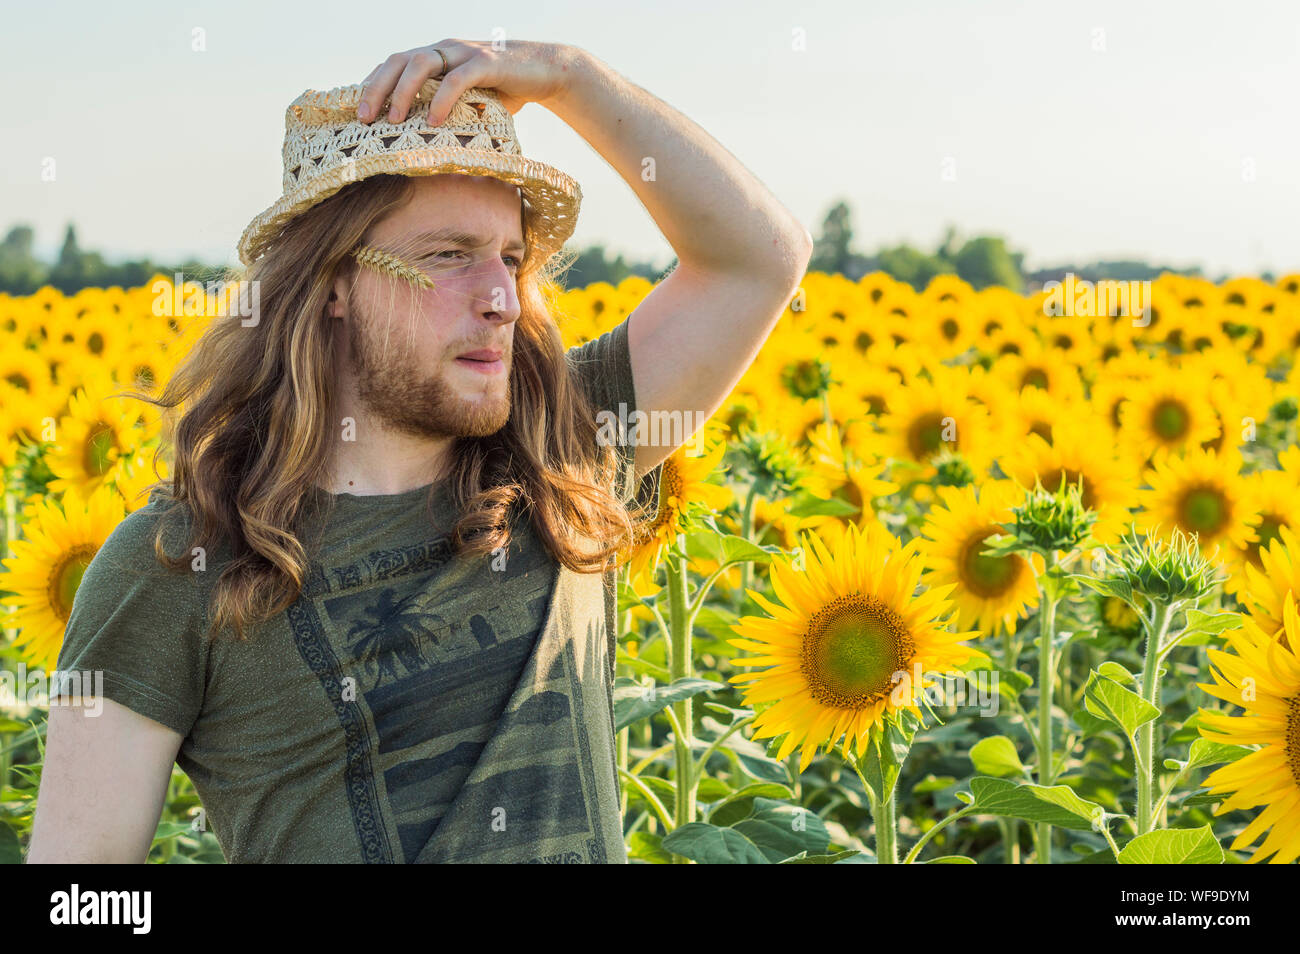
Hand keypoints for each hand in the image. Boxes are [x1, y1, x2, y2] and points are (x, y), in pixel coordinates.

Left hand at [355, 39, 577, 125]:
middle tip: (364, 117)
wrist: (547, 71)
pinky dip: (442, 99)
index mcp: (437, 55)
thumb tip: (423, 144)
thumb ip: (447, 109)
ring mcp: (465, 53)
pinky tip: (433, 122)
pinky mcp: (487, 63)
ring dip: (402, 91)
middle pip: (399, 60)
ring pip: (422, 64)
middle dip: (377, 88)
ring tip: (392, 119)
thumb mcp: (469, 99)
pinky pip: (457, 79)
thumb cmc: (506, 90)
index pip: (395, 64)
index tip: (358, 112)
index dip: (373, 84)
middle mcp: (446, 49)